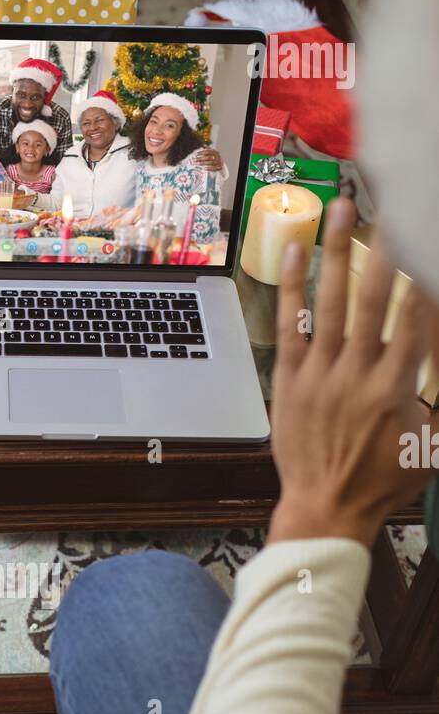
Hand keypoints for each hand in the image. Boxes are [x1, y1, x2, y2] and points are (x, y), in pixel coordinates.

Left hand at [195, 147, 222, 171]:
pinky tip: (204, 168)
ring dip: (203, 163)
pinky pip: (213, 168)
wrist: (222, 165)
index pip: (208, 152)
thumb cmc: (215, 158)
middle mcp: (217, 157)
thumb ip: (208, 149)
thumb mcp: (213, 153)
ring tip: (197, 164)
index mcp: (215, 152)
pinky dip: (209, 168)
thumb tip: (203, 145)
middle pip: (208, 157)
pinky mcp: (219, 167)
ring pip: (210, 163)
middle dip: (201, 158)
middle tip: (195, 160)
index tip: (196, 154)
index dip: (202, 152)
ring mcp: (218, 162)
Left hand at [268, 197, 438, 546]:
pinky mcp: (290, 381)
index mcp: (396, 386)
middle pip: (373, 295)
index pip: (417, 313)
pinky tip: (298, 250)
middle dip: (385, 244)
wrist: (327, 509)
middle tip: (391, 203)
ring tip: (342, 208)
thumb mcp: (436, 442)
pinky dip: (293, 287)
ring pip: (330, 301)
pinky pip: (290, 326)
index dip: (424, 271)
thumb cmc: (385, 480)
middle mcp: (357, 373)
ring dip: (337, 250)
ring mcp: (320, 375)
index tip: (425, 235)